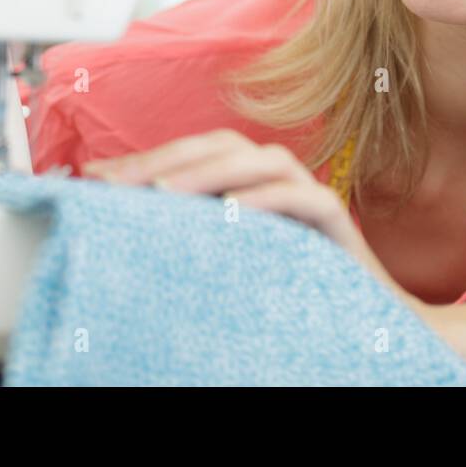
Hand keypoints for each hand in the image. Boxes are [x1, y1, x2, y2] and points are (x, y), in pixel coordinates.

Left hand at [82, 128, 418, 307]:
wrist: (372, 321)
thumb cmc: (295, 290)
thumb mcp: (231, 258)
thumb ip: (193, 230)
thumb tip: (126, 220)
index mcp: (251, 182)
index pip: (195, 151)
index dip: (145, 157)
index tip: (93, 175)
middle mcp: (280, 179)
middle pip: (222, 145)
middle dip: (165, 158)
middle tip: (115, 183)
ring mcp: (310, 195)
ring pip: (261, 160)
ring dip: (209, 170)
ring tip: (162, 192)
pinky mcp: (337, 220)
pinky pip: (303, 197)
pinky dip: (264, 198)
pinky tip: (230, 212)